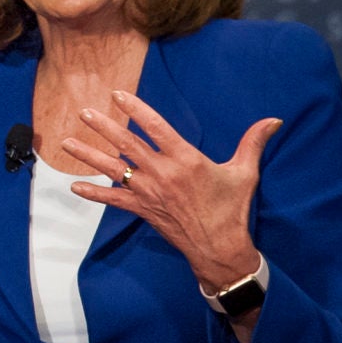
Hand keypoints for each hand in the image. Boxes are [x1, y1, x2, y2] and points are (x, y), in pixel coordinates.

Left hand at [61, 90, 273, 291]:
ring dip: (89, 155)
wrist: (220, 248)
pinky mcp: (143, 210)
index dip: (136, 109)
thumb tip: (274, 119)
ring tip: (67, 142)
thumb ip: (253, 143)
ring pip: (113, 169)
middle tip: (84, 111)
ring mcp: (149, 192)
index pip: (156, 127)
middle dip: (104, 126)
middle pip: (127, 144)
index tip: (118, 94)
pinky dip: (94, 194)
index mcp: (185, 159)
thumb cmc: (232, 209)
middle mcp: (162, 173)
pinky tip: (74, 187)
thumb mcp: (244, 173)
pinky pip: (113, 200)